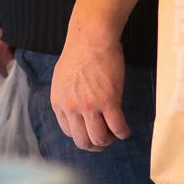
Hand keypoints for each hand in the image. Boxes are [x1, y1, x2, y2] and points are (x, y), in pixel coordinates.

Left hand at [52, 31, 128, 150]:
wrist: (90, 38)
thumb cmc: (79, 55)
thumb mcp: (63, 80)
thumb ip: (67, 98)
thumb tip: (76, 114)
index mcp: (58, 102)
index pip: (68, 132)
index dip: (83, 136)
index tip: (92, 132)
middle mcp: (71, 107)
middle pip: (82, 141)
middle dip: (95, 145)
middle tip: (106, 138)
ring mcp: (89, 105)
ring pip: (100, 139)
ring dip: (110, 140)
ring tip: (115, 132)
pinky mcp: (108, 101)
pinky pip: (118, 128)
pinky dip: (123, 133)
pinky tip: (125, 129)